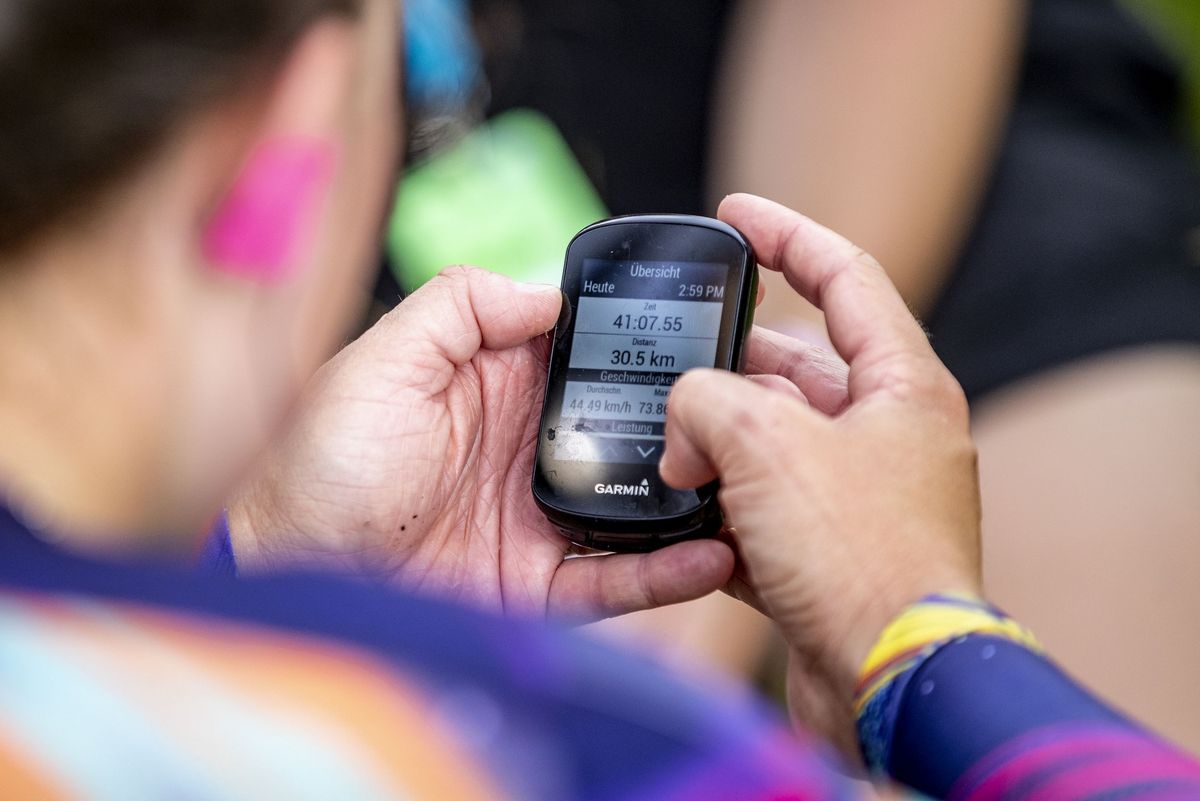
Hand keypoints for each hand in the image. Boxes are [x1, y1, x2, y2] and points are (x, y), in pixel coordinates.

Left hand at [230, 266, 733, 620]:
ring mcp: (539, 515)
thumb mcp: (380, 361)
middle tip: (751, 416)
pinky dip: (665, 573)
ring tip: (751, 490)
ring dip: (692, 498)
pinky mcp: (539, 583)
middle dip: (689, 422)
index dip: (644, 340)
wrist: (290, 576)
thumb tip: (548, 290)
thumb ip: (460, 308)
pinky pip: (615, 577)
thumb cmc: (319, 466)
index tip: (704, 329)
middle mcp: (529, 445)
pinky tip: (711, 556)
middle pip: (630, 426)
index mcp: (496, 382)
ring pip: (637, 503)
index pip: (589, 350)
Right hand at [660, 195, 982, 750]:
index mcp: (901, 385)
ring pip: (771, 444)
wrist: (888, 684)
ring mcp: (860, 498)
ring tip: (667, 452)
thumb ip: (706, 401)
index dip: (785, 234)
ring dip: (716, 447)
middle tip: (670, 364)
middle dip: (727, 367)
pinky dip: (723, 510)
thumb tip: (684, 428)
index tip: (735, 213)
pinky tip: (682, 518)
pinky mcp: (829, 555)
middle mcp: (889, 435)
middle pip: (797, 368)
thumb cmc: (858, 558)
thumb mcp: (765, 446)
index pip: (845, 275)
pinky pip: (765, 510)